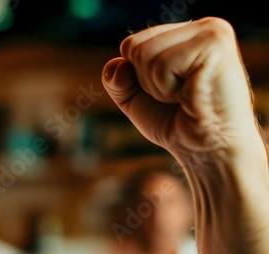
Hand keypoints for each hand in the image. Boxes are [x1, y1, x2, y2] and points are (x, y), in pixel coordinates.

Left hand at [102, 18, 262, 163]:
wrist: (209, 149)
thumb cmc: (178, 123)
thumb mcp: (135, 98)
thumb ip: (116, 78)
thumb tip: (118, 65)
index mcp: (187, 33)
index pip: (131, 44)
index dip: (137, 77)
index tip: (170, 91)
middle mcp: (203, 27)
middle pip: (134, 47)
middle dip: (146, 81)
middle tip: (179, 96)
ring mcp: (212, 32)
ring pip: (145, 54)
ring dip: (158, 86)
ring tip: (187, 95)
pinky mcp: (214, 45)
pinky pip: (161, 65)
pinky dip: (168, 89)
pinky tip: (192, 95)